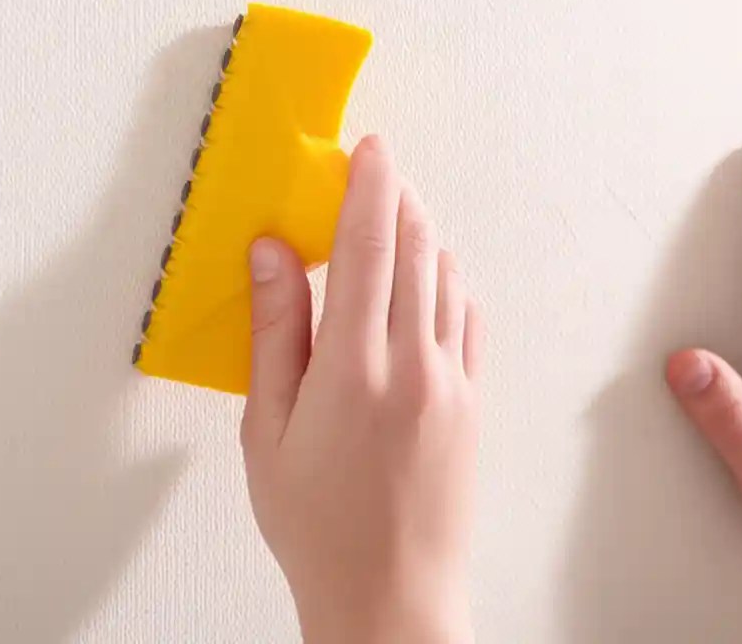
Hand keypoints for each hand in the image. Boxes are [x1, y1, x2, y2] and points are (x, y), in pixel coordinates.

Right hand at [241, 135, 481, 643]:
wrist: (392, 592)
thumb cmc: (319, 526)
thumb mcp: (268, 430)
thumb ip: (274, 332)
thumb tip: (271, 254)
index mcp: (354, 367)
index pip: (367, 246)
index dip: (368, 186)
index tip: (367, 149)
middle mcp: (414, 364)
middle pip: (415, 248)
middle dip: (395, 198)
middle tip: (374, 173)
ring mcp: (452, 381)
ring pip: (446, 276)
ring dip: (421, 234)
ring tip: (393, 218)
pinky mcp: (472, 399)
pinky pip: (467, 316)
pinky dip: (447, 280)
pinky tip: (427, 280)